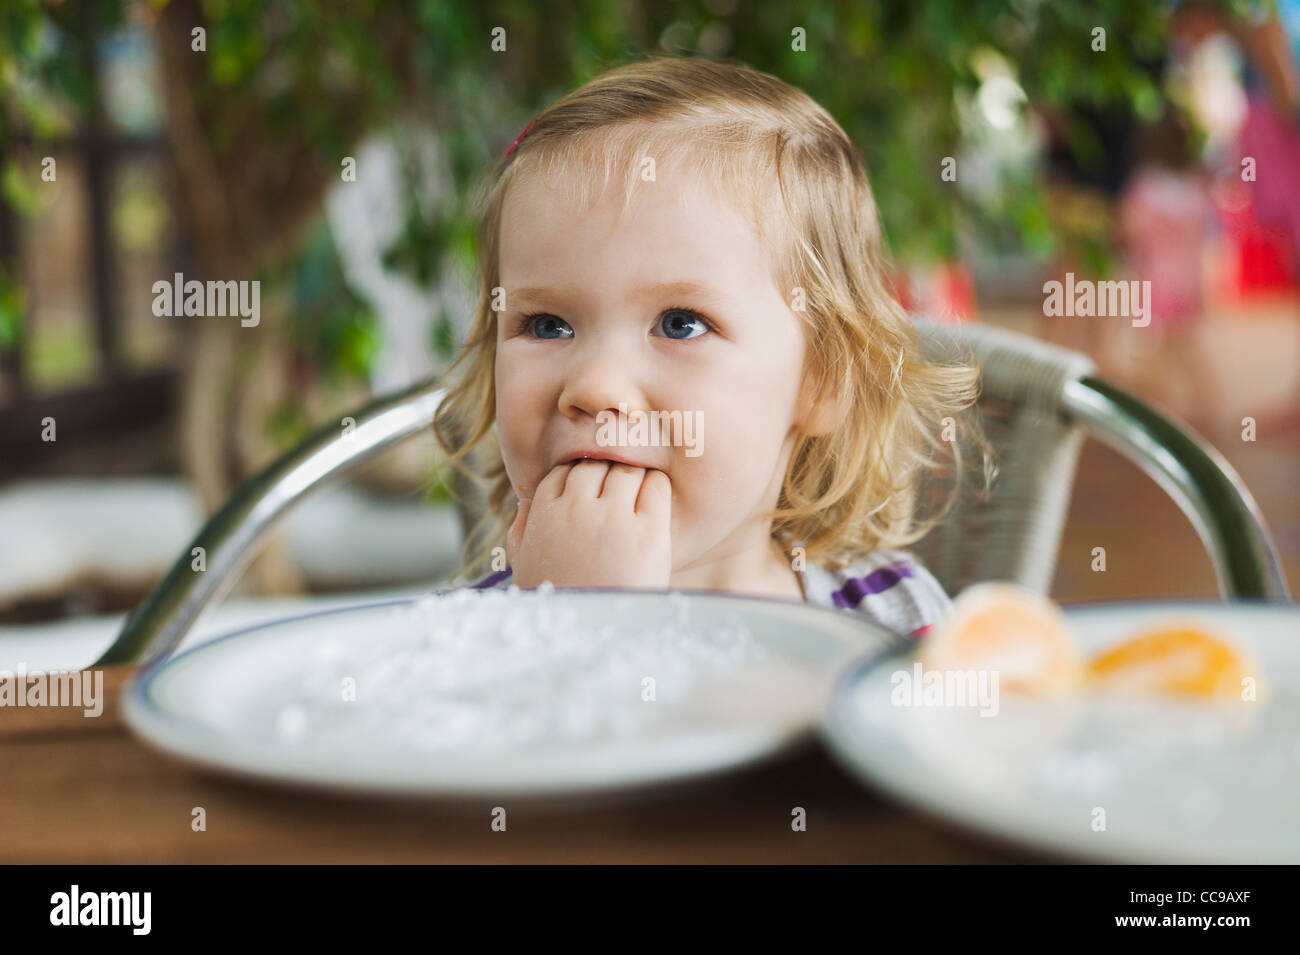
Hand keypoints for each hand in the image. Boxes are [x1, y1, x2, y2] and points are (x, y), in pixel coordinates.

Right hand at [506, 460, 671, 588]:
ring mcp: (614, 518)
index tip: (592, 493)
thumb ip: (522, 529)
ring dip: (633, 479)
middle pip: (596, 465)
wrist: (593, 640)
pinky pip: (656, 487)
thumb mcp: (525, 568)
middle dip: (606, 474)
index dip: (580, 479)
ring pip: (626, 471)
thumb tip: (528, 499)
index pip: (564, 471)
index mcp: (544, 514)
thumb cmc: (560, 604)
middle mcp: (577, 509)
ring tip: (638, 498)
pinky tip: (656, 504)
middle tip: (619, 492)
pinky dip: (657, 487)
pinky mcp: (649, 531)